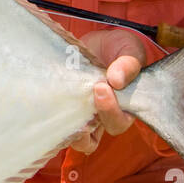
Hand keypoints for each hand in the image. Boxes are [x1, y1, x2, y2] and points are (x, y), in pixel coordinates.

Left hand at [70, 29, 148, 153]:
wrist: (92, 42)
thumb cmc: (115, 47)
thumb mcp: (127, 47)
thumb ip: (128, 63)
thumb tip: (117, 81)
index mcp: (128, 104)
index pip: (123, 120)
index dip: (113, 111)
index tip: (103, 87)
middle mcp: (109, 114)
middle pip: (106, 129)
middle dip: (102, 112)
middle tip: (95, 88)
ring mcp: (89, 116)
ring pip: (86, 140)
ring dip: (79, 132)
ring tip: (70, 110)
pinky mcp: (70, 111)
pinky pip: (66, 130)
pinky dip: (60, 127)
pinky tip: (55, 110)